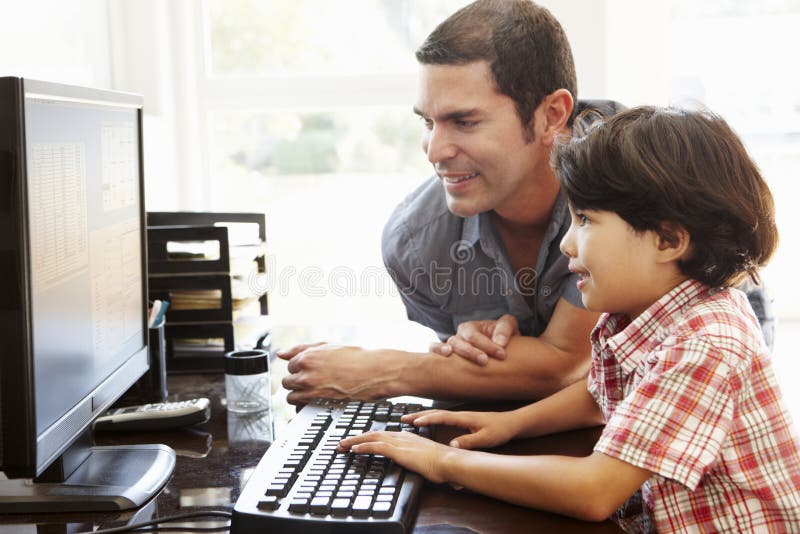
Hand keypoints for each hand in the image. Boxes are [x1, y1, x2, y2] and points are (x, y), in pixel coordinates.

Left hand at [278, 344, 395, 403]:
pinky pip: (297, 403)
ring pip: (290, 393)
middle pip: (287, 380)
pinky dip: (301, 403)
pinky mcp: (316, 397)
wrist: (373, 371)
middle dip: (296, 381)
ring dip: (297, 393)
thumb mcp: (328, 345)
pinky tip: (310, 400)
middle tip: (311, 382)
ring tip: (310, 392)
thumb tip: (280, 353)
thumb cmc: (354, 357)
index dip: (299, 368)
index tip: (308, 372)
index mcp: (307, 354)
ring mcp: (310, 384)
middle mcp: (305, 369)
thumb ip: (301, 348)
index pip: (290, 364)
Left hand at [338, 431, 453, 483]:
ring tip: (342, 445)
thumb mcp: (427, 459)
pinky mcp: (398, 451)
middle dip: (357, 437)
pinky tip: (354, 450)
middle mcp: (402, 436)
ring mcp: (400, 442)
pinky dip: (363, 447)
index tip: (359, 442)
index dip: (370, 438)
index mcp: (409, 437)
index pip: (384, 435)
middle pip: (374, 433)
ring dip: (355, 441)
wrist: (450, 461)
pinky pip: (376, 446)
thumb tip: (417, 463)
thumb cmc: (443, 463)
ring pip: (372, 438)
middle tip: (343, 442)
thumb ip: (419, 458)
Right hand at [402, 409, 520, 449]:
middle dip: (418, 415)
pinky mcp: (462, 420)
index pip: (441, 416)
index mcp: (464, 417)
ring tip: (408, 419)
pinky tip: (425, 423)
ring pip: (437, 414)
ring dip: (422, 416)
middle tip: (402, 418)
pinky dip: (430, 419)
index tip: (414, 423)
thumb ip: (470, 441)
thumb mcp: (487, 438)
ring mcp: (460, 416)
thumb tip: (452, 445)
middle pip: (435, 412)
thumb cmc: (501, 430)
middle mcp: (460, 414)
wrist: (512, 423)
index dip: (427, 419)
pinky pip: (441, 418)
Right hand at [429, 314, 519, 365]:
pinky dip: (435, 353)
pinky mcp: (447, 361)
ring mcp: (451, 349)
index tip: (502, 355)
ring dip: (447, 350)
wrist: (498, 351)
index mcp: (470, 328)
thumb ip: (504, 329)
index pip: (474, 335)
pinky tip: (443, 359)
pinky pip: (434, 355)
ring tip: (450, 354)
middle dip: (471, 351)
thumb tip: (500, 342)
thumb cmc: (501, 337)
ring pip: (446, 347)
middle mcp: (458, 338)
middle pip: (459, 342)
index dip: (487, 345)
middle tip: (484, 361)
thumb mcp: (507, 326)